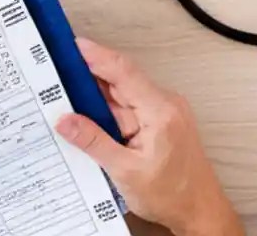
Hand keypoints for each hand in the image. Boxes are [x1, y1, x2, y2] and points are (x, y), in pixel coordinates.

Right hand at [55, 38, 242, 235]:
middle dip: (88, 79)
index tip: (73, 45)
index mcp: (161, 111)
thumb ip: (94, 142)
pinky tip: (89, 120)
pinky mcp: (159, 120)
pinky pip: (129, 108)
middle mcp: (165, 104)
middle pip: (120, 81)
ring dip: (97, 100)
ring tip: (66, 103)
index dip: (97, 56)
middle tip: (55, 78)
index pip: (124, 72)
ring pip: (122, 96)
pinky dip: (108, 111)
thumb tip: (65, 120)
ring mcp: (163, 111)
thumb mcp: (126, 172)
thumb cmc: (173, 195)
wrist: (201, 212)